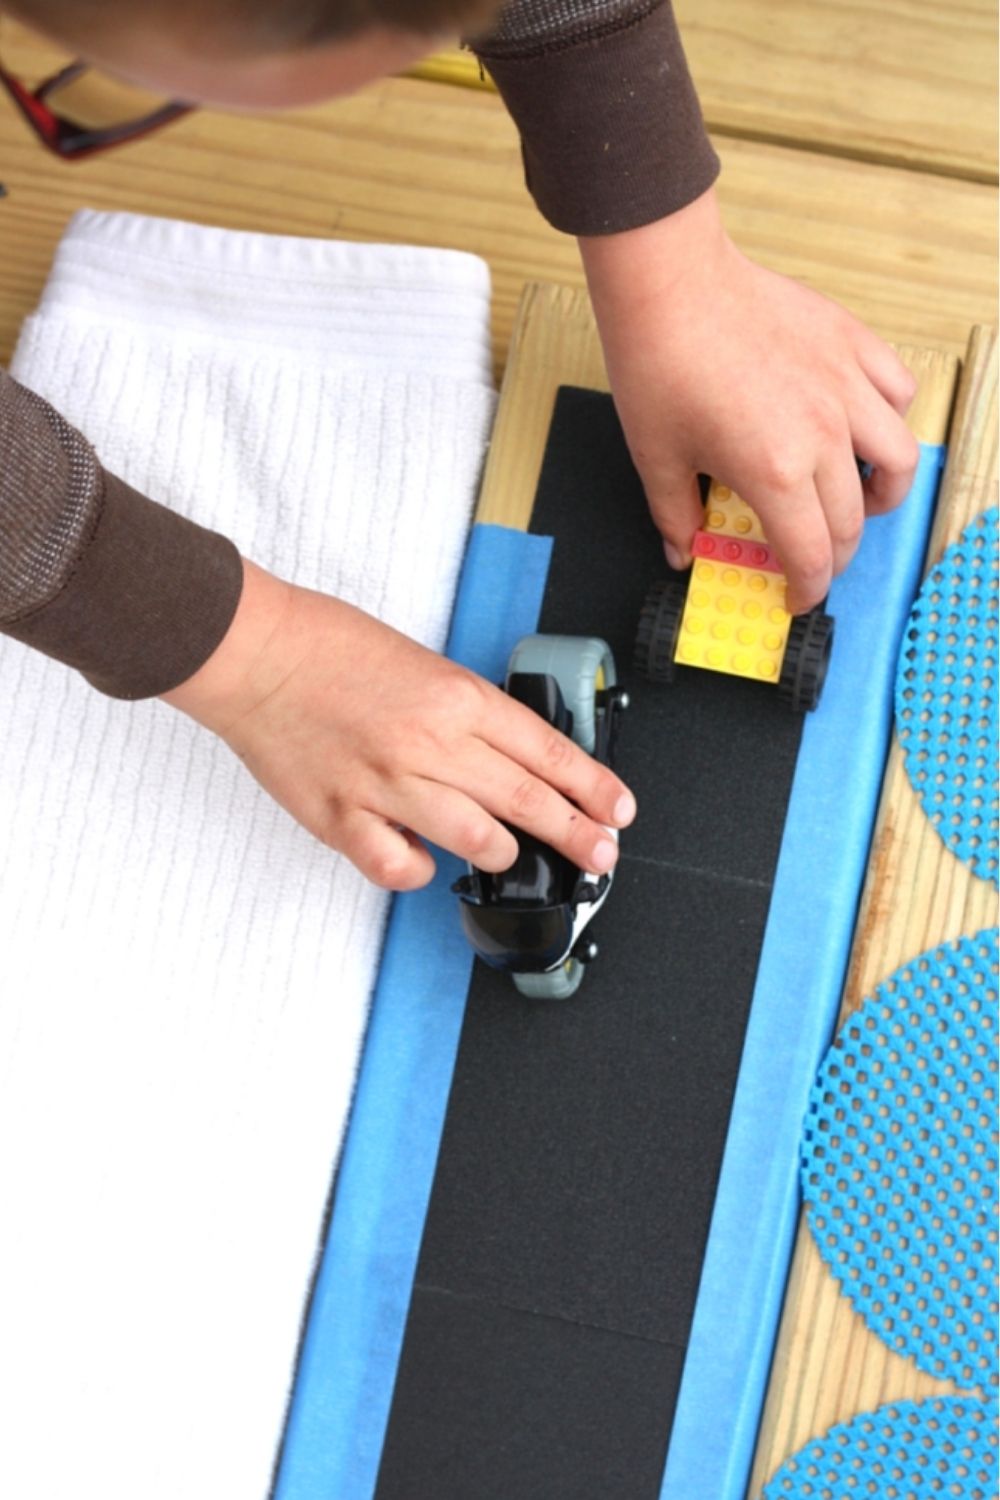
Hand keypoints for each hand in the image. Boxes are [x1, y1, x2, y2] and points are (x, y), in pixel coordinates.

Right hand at [162, 561, 635, 889]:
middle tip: (602, 853)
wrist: (253, 653)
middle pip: (527, 800)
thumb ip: (463, 713)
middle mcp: (430, 743)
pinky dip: (417, 868)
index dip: (591, 786)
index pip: (547, 750)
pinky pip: (400, 867)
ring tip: (511, 854)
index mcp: (455, 696)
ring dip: (504, 852)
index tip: (616, 808)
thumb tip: (502, 761)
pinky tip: (419, 856)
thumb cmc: (328, 647)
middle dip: (576, 833)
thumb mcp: (421, 661)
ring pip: (477, 840)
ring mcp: (387, 785)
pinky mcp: (343, 818)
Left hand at [580, 187, 919, 612]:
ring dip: (884, 494)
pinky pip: (897, 391)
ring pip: (898, 458)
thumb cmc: (659, 365)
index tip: (796, 599)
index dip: (808, 589)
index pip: (812, 554)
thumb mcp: (656, 458)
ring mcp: (845, 387)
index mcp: (775, 472)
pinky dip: (890, 417)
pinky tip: (865, 425)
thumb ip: (675, 515)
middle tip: (814, 559)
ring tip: (862, 501)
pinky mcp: (851, 344)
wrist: (671, 284)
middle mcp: (824, 435)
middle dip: (836, 554)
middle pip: (853, 519)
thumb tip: (681, 552)